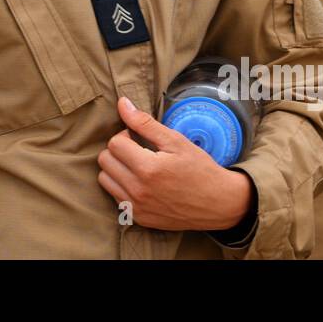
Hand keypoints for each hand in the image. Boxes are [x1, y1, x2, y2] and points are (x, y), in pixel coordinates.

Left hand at [96, 97, 252, 230]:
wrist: (218, 203)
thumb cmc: (199, 169)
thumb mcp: (175, 141)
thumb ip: (145, 122)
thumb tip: (122, 103)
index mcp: (148, 169)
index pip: (114, 143)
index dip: (126, 135)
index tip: (139, 138)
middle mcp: (138, 191)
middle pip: (105, 161)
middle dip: (118, 150)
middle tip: (137, 150)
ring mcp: (136, 207)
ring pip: (104, 179)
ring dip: (116, 168)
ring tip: (136, 165)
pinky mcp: (138, 218)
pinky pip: (115, 197)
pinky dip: (121, 186)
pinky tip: (139, 182)